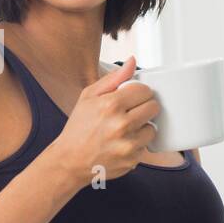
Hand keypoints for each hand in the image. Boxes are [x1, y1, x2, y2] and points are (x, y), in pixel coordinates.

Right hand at [51, 55, 159, 185]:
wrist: (70, 160)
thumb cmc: (78, 127)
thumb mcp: (88, 97)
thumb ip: (113, 78)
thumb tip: (132, 61)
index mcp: (111, 105)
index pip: (144, 90)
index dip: (138, 92)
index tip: (131, 97)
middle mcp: (121, 125)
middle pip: (153, 107)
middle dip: (143, 107)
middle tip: (130, 112)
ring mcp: (128, 144)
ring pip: (153, 127)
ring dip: (142, 127)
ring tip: (125, 129)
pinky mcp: (132, 159)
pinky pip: (146, 146)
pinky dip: (137, 143)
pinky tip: (121, 143)